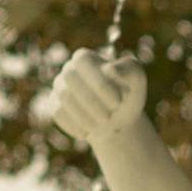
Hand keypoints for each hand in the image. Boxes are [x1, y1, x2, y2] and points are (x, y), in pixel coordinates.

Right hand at [47, 46, 149, 161]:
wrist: (118, 119)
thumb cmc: (128, 95)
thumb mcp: (137, 80)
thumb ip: (128, 69)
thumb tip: (109, 69)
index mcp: (86, 58)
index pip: (83, 60)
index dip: (99, 82)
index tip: (118, 102)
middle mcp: (69, 69)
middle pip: (70, 77)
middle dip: (92, 101)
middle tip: (110, 117)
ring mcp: (59, 88)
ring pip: (64, 97)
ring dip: (86, 115)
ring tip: (103, 125)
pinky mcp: (54, 106)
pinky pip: (58, 113)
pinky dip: (75, 125)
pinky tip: (89, 132)